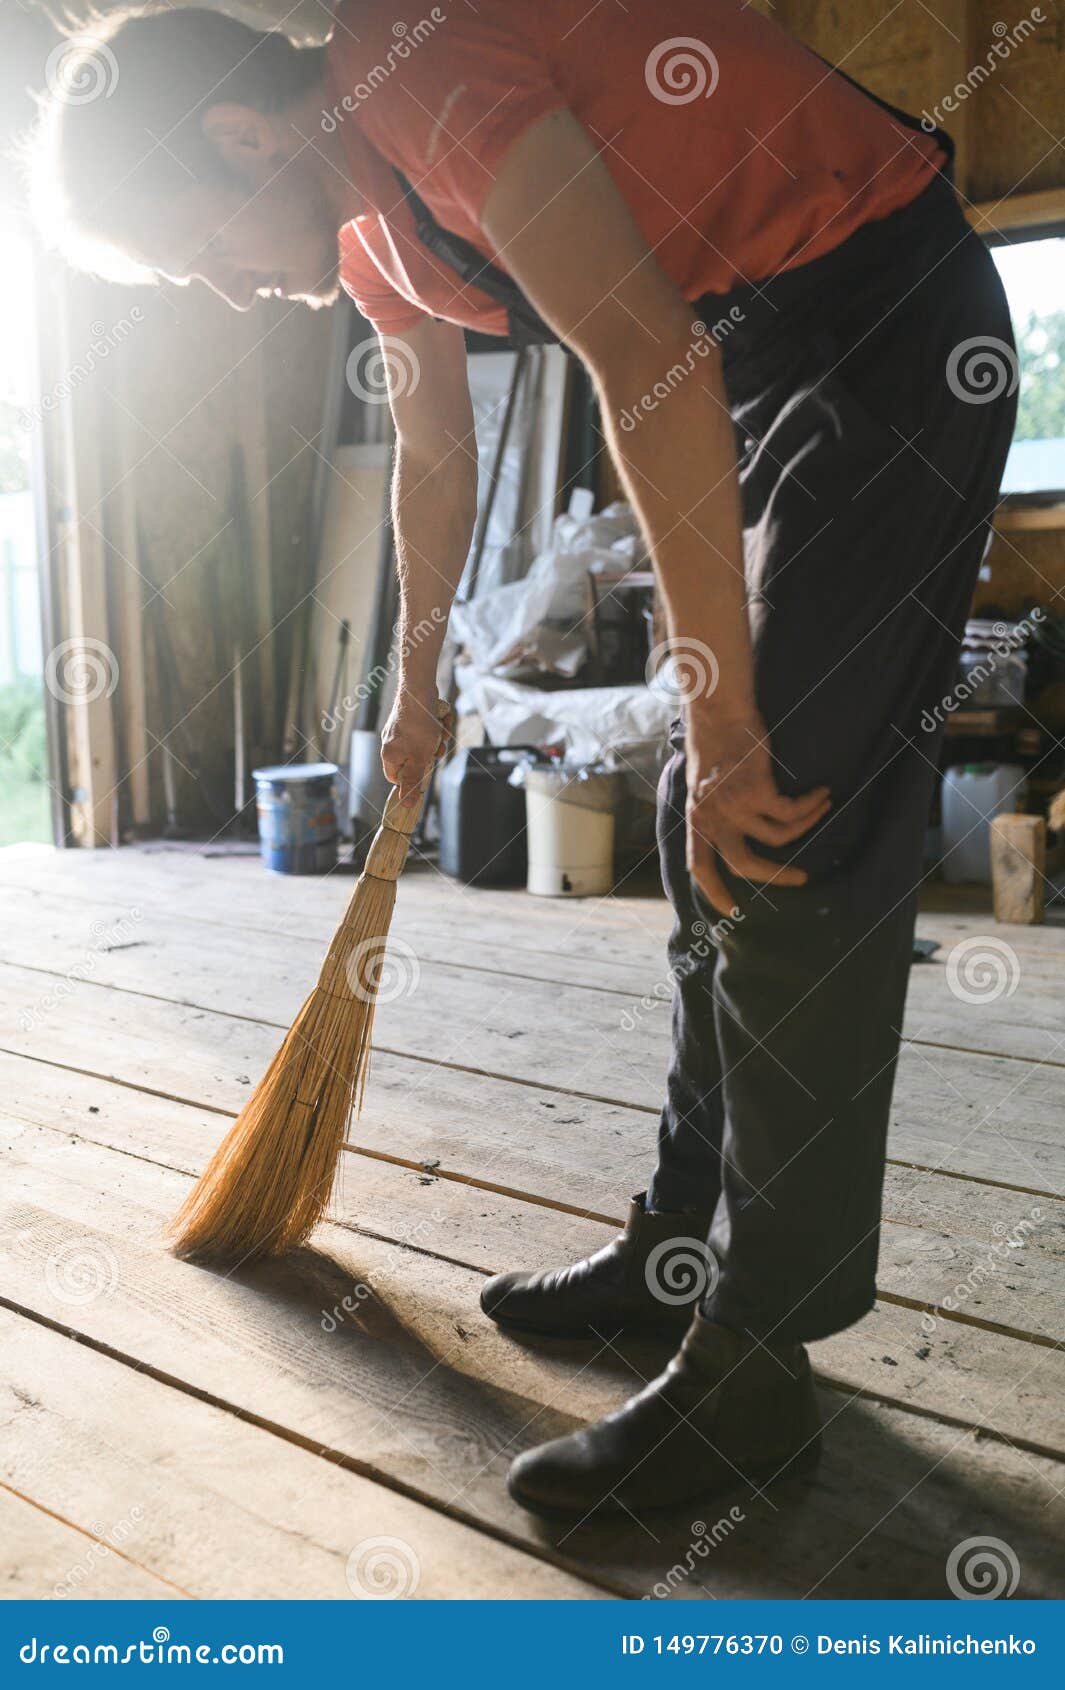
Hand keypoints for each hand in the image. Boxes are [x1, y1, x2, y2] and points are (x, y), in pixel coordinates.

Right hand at [381, 685, 447, 805]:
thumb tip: (405, 805)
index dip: (411, 779)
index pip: (396, 778)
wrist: (419, 692)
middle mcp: (392, 743)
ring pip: (423, 744)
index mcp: (389, 755)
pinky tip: (441, 720)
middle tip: (437, 749)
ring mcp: (401, 730)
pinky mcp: (410, 718)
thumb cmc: (418, 727)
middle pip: (413, 760)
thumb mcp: (418, 759)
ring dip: (436, 740)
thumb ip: (412, 782)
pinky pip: (425, 729)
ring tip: (441, 731)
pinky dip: (436, 726)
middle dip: (430, 755)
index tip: (425, 774)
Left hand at [686, 707, 830, 915]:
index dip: (714, 892)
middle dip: (775, 877)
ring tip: (822, 809)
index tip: (729, 911)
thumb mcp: (703, 783)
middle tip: (800, 878)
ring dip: (807, 826)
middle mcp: (713, 818)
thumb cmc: (715, 743)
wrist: (720, 713)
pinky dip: (811, 806)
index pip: (700, 866)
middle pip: (744, 864)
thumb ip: (713, 809)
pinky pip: (792, 812)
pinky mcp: (756, 791)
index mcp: (696, 819)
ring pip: (779, 838)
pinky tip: (822, 795)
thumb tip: (732, 828)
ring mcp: (734, 806)